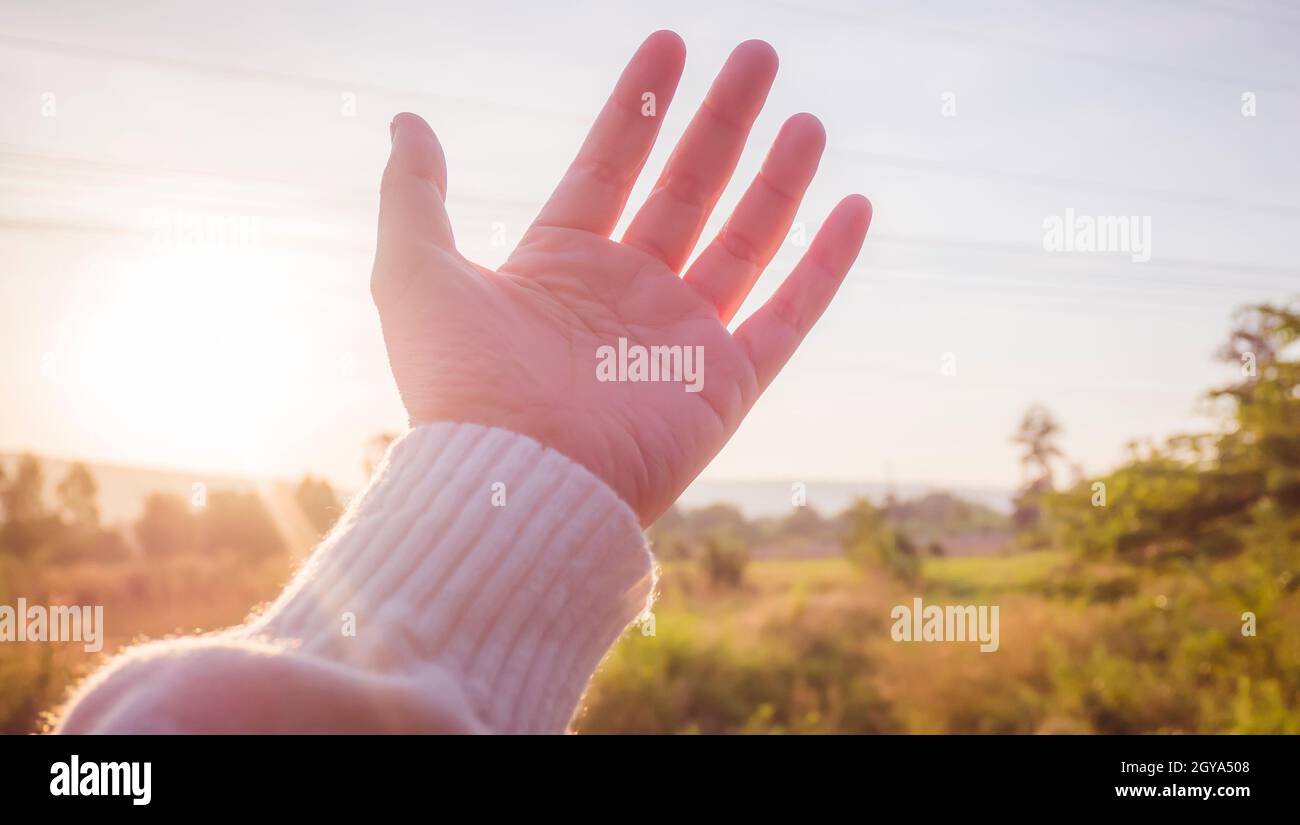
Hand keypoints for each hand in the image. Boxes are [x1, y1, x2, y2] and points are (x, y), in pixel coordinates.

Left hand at [371, 31, 871, 524]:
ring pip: (745, 241)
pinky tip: (854, 206)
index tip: (670, 42)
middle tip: (758, 54)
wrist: (514, 485)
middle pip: (688, 188)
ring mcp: (681, 336)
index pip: (612, 163)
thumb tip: (409, 122)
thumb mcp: (416, 273)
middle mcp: (626, 294)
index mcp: (560, 264)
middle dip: (723, 122)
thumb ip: (417, 194)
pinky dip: (825, 265)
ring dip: (778, 179)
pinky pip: (790, 314)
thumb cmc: (461, 387)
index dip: (640, 104)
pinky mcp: (727, 382)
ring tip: (806, 119)